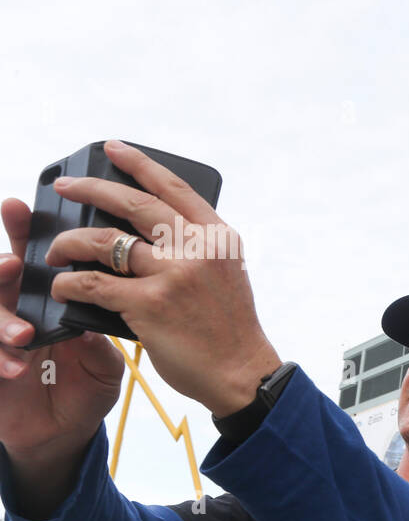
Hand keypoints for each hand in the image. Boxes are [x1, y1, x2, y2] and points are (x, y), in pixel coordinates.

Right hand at [0, 202, 123, 459]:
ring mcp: (0, 338)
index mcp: (47, 300)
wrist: (65, 433)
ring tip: (24, 333)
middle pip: (0, 275)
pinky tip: (17, 367)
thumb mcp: (103, 360)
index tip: (21, 206)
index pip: (34, 257)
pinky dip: (0, 358)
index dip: (23, 231)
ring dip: (1, 319)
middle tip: (14, 264)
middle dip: (0, 264)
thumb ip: (99, 333)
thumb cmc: (85, 386)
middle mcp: (17, 311)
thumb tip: (98, 303)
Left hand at [43, 142, 279, 416]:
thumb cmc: (230, 329)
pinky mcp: (150, 304)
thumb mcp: (226, 275)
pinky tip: (62, 287)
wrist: (241, 373)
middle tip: (65, 187)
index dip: (139, 163)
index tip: (113, 148)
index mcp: (218, 237)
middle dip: (91, 189)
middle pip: (133, 205)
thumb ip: (197, 250)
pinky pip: (95, 284)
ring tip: (55, 250)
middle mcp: (198, 249)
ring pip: (105, 241)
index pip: (173, 188)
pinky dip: (70, 284)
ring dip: (70, 243)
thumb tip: (152, 233)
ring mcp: (173, 275)